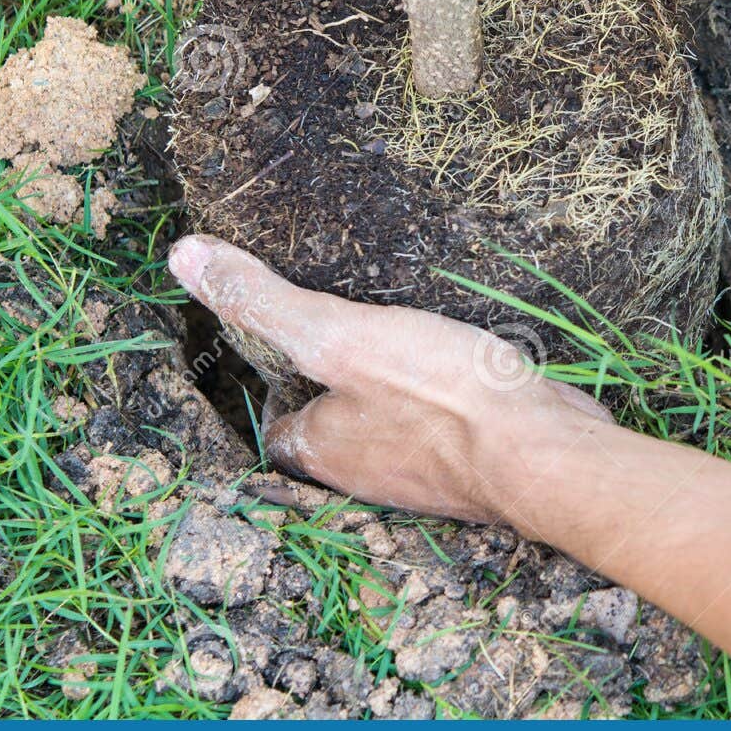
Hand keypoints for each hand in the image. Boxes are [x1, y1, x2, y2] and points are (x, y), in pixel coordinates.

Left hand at [167, 234, 613, 523]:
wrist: (549, 454)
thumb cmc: (441, 397)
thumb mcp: (339, 336)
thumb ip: (266, 301)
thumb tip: (181, 256)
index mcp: (321, 448)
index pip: (278, 422)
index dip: (276, 379)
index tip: (284, 337)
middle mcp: (366, 472)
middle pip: (336, 429)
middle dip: (339, 389)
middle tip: (348, 332)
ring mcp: (427, 474)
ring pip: (394, 431)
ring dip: (395, 395)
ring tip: (404, 340)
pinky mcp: (480, 463)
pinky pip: (448, 429)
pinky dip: (447, 401)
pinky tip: (466, 365)